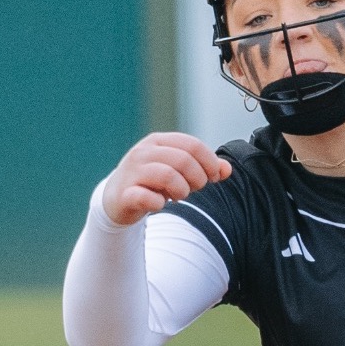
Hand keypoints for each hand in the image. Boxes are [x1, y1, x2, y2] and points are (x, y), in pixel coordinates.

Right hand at [100, 132, 230, 226]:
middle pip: (183, 160)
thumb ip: (204, 168)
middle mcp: (143, 152)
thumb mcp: (179, 171)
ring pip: (167, 175)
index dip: (209, 163)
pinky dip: (159, 203)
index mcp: (158, 141)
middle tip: (195, 189)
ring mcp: (132, 172)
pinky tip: (159, 203)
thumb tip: (227, 169)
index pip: (192, 144)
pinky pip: (147, 197)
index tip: (212, 178)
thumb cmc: (154, 182)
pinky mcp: (124, 194)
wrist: (117, 200)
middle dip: (197, 178)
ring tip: (179, 196)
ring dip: (181, 190)